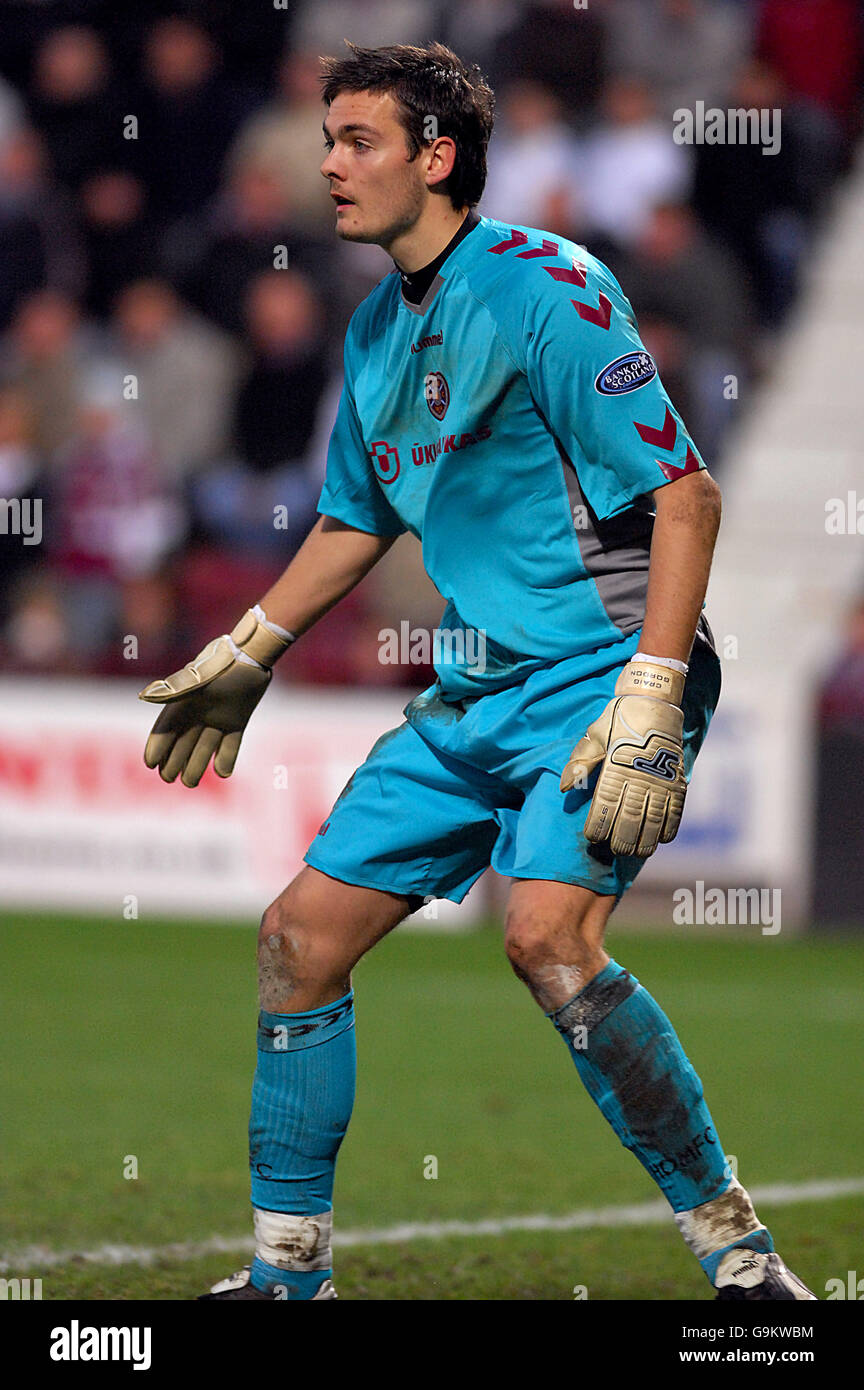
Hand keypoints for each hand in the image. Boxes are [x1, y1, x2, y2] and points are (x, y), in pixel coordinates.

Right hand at [139, 607, 291, 786]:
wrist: (252, 655)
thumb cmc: (222, 662)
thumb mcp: (198, 677)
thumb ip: (174, 689)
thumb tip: (143, 696)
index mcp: (184, 702)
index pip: (165, 729)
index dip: (157, 746)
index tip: (149, 764)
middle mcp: (198, 712)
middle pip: (182, 742)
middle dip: (173, 761)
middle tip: (169, 779)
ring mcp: (218, 717)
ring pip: (204, 747)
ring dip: (196, 765)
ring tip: (190, 783)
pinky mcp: (237, 721)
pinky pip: (230, 744)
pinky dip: (226, 757)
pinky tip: (222, 773)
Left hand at [560, 660, 686, 856]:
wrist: (654, 700)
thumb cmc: (618, 719)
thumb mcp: (593, 735)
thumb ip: (580, 763)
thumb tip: (565, 788)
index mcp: (615, 768)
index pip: (605, 806)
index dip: (599, 826)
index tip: (593, 839)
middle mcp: (639, 778)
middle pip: (630, 819)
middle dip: (622, 840)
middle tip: (617, 851)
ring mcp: (660, 780)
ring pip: (654, 820)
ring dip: (646, 840)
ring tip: (638, 852)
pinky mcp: (677, 780)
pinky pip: (676, 810)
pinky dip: (670, 827)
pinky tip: (662, 840)